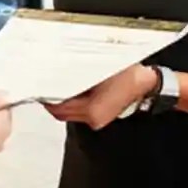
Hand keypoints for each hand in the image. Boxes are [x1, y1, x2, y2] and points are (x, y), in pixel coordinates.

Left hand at [44, 65, 158, 130]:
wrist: (147, 84)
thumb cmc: (128, 74)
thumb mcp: (99, 68)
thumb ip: (77, 72)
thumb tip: (59, 72)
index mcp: (92, 110)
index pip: (59, 107)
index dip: (48, 97)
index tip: (40, 87)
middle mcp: (93, 118)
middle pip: (61, 113)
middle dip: (53, 99)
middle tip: (45, 85)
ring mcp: (97, 120)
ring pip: (69, 113)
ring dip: (63, 101)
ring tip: (58, 85)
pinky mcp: (100, 117)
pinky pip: (79, 111)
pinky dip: (73, 102)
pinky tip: (73, 89)